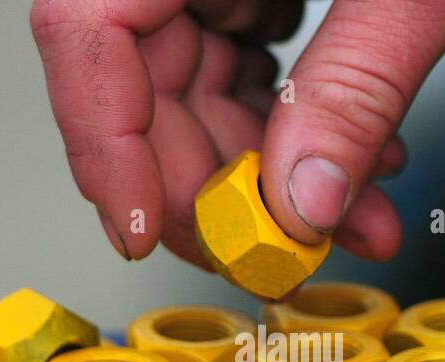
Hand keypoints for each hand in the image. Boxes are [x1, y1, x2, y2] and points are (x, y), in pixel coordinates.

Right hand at [32, 0, 444, 267]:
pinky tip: (357, 165)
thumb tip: (299, 203)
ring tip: (353, 219)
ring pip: (200, 90)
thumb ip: (356, 87)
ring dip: (272, 175)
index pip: (87, 25)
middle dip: (216, 186)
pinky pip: (248, 69)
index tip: (144, 229)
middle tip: (276, 252)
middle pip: (142, 78)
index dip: (102, 140)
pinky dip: (298, 131)